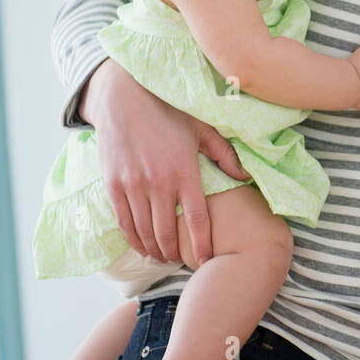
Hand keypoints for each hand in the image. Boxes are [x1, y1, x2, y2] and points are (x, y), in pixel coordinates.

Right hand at [82, 59, 250, 263]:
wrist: (124, 96)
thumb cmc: (168, 111)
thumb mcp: (202, 128)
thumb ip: (225, 155)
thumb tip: (246, 177)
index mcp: (184, 171)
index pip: (197, 219)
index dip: (202, 244)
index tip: (206, 261)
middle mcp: (158, 183)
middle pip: (168, 232)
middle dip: (176, 252)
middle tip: (182, 262)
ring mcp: (133, 185)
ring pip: (144, 230)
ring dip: (155, 249)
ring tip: (164, 257)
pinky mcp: (113, 184)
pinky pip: (123, 220)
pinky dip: (133, 238)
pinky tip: (142, 246)